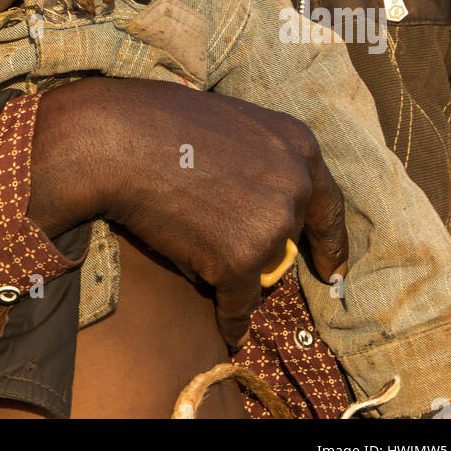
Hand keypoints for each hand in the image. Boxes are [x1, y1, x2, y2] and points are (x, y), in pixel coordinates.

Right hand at [29, 77, 347, 347]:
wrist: (118, 141)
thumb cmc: (161, 123)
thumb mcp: (232, 124)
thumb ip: (261, 158)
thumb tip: (265, 196)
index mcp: (298, 145)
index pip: (328, 204)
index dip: (330, 241)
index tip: (332, 270)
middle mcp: (296, 184)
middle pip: (288, 237)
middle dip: (262, 248)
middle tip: (227, 246)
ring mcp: (272, 224)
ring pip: (261, 270)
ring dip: (235, 272)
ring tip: (192, 246)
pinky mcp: (241, 260)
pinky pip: (240, 305)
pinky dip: (230, 318)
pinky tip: (226, 327)